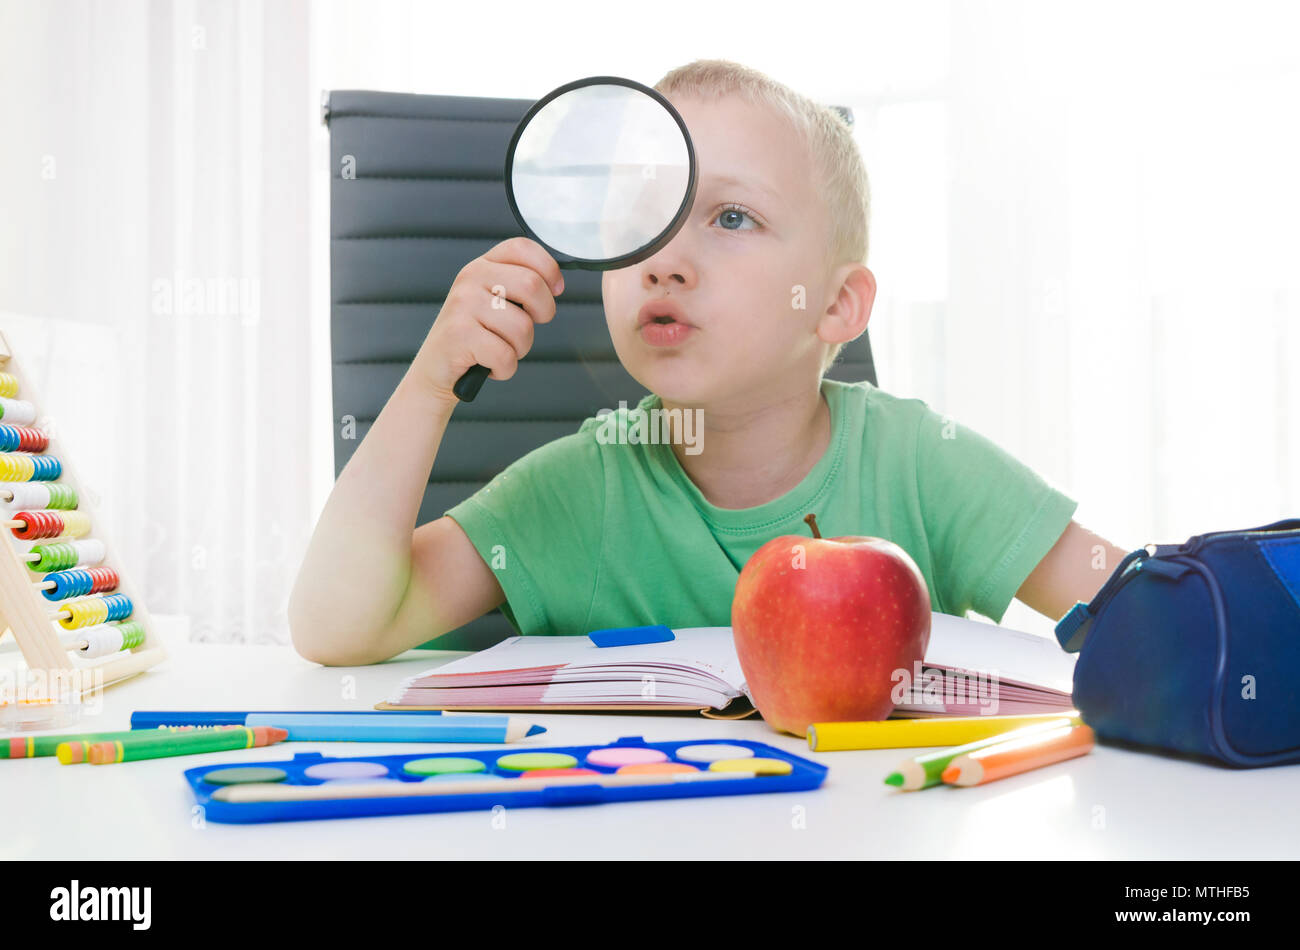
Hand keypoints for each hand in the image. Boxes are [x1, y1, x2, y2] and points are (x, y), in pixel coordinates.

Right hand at [411, 236, 563, 405]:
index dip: (548, 268)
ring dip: (520, 349)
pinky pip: (505, 355)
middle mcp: (470, 278)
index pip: (522, 247)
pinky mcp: (459, 334)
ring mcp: (462, 304)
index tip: (556, 291)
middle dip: (543, 313)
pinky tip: (489, 365)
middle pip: (531, 284)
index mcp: (482, 266)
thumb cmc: (475, 337)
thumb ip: (518, 287)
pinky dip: (505, 369)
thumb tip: (556, 285)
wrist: (436, 369)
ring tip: (500, 350)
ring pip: (522, 327)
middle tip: (526, 329)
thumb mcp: (493, 303)